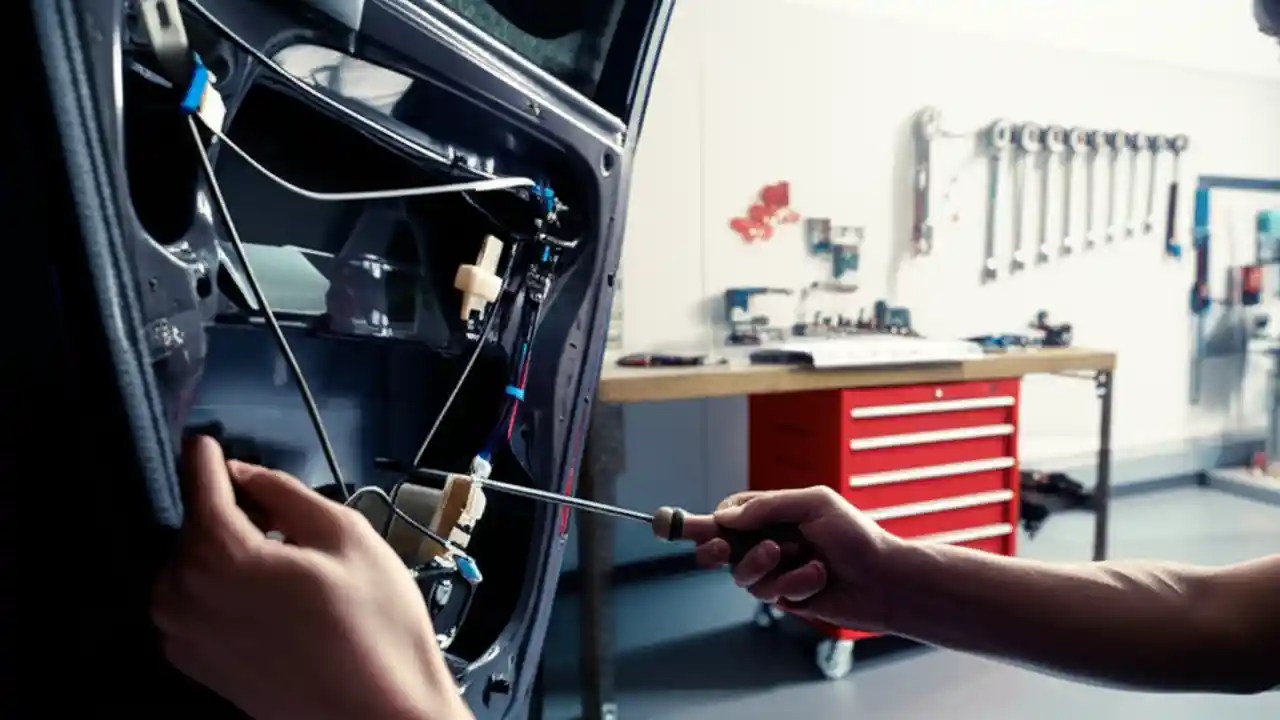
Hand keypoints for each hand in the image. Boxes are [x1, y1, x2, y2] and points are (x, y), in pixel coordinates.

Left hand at [152, 436, 471, 719]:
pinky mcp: (195, 662)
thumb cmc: (373, 628)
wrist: (377, 715)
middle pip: (195, 525)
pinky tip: (274, 595)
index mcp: (218, 557)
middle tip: (284, 518)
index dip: (209, 456)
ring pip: (193, 563)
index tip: (209, 439)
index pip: (199, 483)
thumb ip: (285, 493)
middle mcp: (184, 597)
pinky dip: (224, 585)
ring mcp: (184, 635)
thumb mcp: (346, 536)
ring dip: (228, 549)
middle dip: (233, 511)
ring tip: (286, 561)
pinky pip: (195, 601)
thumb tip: (246, 473)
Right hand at [686, 487, 900, 631]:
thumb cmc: (856, 536)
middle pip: (722, 547)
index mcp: (774, 514)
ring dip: (765, 566)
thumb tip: (725, 516)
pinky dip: (795, 584)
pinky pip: (771, 592)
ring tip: (794, 557)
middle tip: (720, 550)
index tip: (676, 525)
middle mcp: (770, 540)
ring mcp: (777, 570)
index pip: (728, 514)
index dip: (705, 521)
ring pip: (742, 575)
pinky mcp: (787, 596)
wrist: (886, 579)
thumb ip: (768, 506)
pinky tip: (818, 578)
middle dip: (716, 549)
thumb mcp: (814, 504)